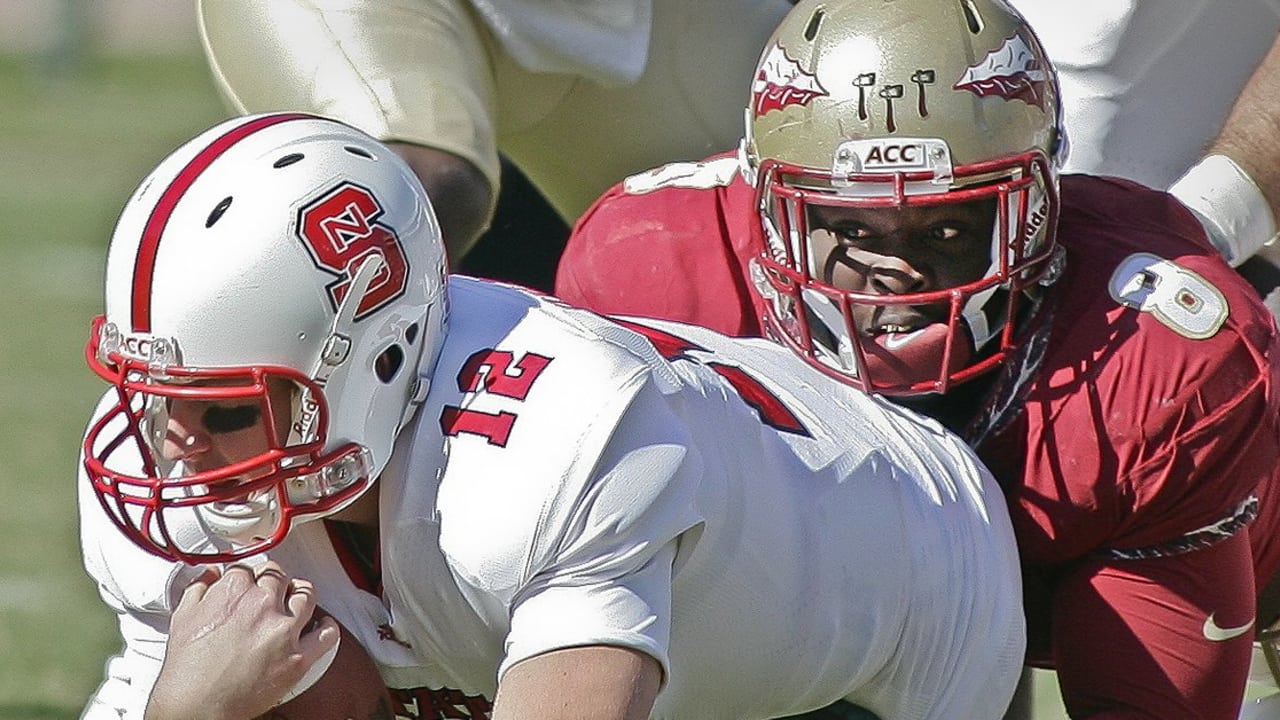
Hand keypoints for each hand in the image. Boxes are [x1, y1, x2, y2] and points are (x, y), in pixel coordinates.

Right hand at [144, 562, 339, 719]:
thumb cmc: (187, 670)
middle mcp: (263, 605)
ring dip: (301, 596)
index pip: (251, 568)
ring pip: (307, 595)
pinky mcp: (298, 656)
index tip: (251, 583)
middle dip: (274, 582)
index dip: (250, 576)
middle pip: (280, 577)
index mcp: (234, 592)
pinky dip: (326, 627)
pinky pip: (326, 634)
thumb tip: (212, 575)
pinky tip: (321, 626)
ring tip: (297, 602)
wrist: (196, 707)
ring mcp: (283, 630)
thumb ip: (200, 588)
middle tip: (271, 592)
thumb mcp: (183, 618)